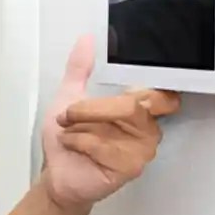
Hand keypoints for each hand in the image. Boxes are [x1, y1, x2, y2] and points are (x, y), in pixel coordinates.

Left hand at [41, 35, 180, 209]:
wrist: (55, 175)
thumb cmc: (67, 140)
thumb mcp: (68, 97)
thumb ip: (79, 68)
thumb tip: (86, 39)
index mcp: (136, 109)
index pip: (160, 93)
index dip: (153, 86)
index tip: (129, 81)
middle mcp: (144, 128)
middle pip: (133, 103)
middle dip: (92, 106)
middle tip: (69, 113)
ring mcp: (140, 149)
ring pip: (119, 120)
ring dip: (83, 125)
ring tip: (68, 131)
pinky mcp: (130, 167)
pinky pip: (106, 146)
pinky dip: (79, 142)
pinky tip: (73, 147)